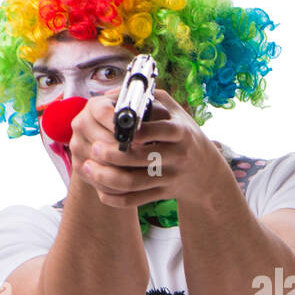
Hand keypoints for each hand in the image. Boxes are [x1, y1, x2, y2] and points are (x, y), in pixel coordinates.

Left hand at [70, 89, 233, 209]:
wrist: (205, 170)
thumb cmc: (182, 132)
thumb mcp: (172, 110)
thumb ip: (146, 98)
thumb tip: (111, 95)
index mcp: (180, 132)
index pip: (161, 130)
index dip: (138, 130)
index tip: (115, 127)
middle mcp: (178, 156)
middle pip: (142, 158)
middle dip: (114, 154)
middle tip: (94, 147)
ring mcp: (170, 177)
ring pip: (134, 182)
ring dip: (107, 176)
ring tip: (89, 167)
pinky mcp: (162, 194)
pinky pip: (135, 199)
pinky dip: (115, 198)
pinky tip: (100, 189)